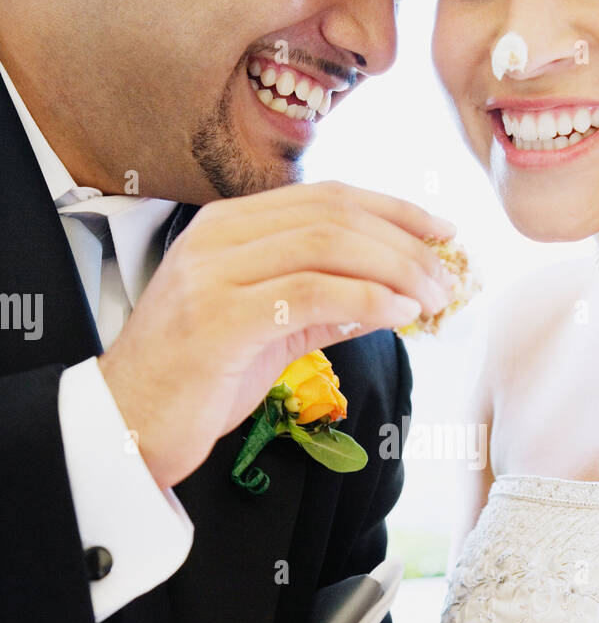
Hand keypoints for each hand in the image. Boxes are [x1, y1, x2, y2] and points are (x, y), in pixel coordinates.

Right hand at [97, 182, 455, 490]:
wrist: (127, 426)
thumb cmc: (196, 381)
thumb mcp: (270, 332)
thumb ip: (324, 306)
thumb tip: (393, 295)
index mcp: (229, 228)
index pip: (327, 196)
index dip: (393, 209)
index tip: (442, 230)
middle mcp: (219, 237)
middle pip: (334, 214)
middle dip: (405, 243)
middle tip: (448, 278)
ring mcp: (215, 274)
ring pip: (327, 245)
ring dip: (395, 270)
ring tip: (432, 300)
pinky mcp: (220, 318)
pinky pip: (309, 293)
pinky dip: (365, 299)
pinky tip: (398, 315)